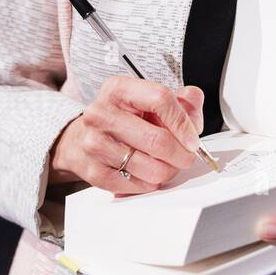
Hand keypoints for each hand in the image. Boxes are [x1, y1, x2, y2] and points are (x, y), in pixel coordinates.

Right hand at [49, 78, 204, 196]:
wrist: (81, 139)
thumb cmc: (122, 119)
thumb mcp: (148, 101)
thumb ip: (179, 100)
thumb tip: (194, 99)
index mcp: (118, 89)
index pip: (160, 99)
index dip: (183, 122)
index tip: (192, 138)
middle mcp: (101, 114)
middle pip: (157, 140)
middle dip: (181, 154)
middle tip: (187, 157)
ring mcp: (94, 143)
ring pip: (151, 167)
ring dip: (168, 171)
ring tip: (167, 165)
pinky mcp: (92, 171)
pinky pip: (136, 185)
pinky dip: (150, 183)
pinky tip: (148, 174)